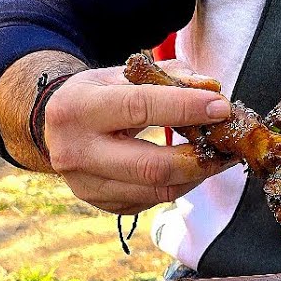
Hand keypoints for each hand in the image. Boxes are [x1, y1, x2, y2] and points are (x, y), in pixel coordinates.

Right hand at [43, 60, 235, 214]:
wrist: (54, 126)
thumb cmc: (97, 95)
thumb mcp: (122, 75)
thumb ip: (169, 77)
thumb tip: (212, 91)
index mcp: (77, 109)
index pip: (140, 108)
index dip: (186, 108)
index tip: (221, 107)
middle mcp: (76, 152)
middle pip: (150, 166)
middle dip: (197, 158)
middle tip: (226, 144)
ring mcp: (86, 185)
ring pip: (156, 191)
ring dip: (195, 175)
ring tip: (217, 156)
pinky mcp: (101, 204)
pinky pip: (151, 201)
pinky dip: (179, 186)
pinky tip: (191, 169)